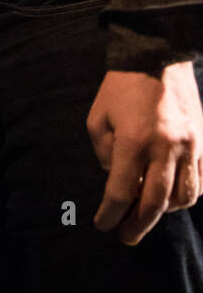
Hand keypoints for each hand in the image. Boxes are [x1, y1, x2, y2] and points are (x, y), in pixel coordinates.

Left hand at [87, 61, 202, 244]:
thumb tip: (118, 181)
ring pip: (184, 197)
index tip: (102, 225)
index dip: (110, 214)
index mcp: (133, 141)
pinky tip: (173, 197)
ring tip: (148, 214)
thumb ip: (105, 155)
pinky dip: (187, 195)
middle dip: (138, 225)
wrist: (157, 55)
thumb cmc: (120, 87)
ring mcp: (189, 145)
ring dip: (165, 212)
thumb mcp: (99, 118)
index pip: (121, 192)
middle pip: (155, 203)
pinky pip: (201, 180)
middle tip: (126, 237)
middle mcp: (164, 147)